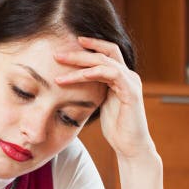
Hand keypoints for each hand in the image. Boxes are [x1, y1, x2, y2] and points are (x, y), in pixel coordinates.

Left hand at [53, 36, 155, 159]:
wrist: (129, 145)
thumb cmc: (115, 127)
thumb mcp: (100, 103)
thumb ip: (93, 90)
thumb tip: (73, 82)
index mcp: (121, 77)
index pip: (106, 53)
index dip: (91, 45)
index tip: (69, 43)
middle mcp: (128, 75)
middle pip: (105, 52)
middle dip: (80, 51)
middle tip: (57, 53)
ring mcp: (131, 82)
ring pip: (104, 61)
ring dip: (80, 61)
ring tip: (60, 63)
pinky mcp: (131, 92)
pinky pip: (111, 74)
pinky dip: (91, 73)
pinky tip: (76, 76)